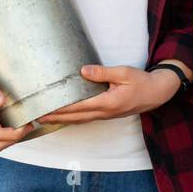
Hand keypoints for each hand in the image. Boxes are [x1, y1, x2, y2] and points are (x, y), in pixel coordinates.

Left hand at [37, 64, 177, 123]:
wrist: (156, 93)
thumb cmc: (141, 82)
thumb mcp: (124, 73)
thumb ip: (103, 72)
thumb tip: (83, 71)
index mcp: (107, 102)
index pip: (78, 107)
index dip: (59, 109)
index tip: (44, 108)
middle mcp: (104, 112)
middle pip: (74, 117)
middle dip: (54, 117)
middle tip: (36, 116)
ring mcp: (105, 115)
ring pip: (79, 120)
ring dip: (61, 119)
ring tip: (44, 117)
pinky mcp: (106, 114)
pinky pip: (85, 118)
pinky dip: (72, 118)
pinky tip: (63, 116)